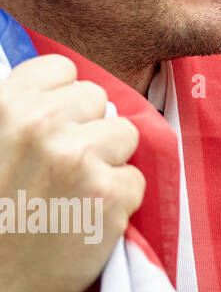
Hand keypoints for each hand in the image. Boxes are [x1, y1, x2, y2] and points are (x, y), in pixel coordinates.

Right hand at [0, 55, 142, 291]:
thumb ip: (16, 114)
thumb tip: (57, 86)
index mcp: (5, 106)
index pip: (63, 70)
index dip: (63, 100)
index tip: (52, 129)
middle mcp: (42, 125)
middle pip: (99, 100)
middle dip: (88, 130)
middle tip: (60, 171)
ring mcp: (78, 158)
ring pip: (126, 135)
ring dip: (109, 163)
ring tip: (73, 195)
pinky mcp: (110, 194)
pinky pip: (137, 180)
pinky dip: (119, 202)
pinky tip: (85, 221)